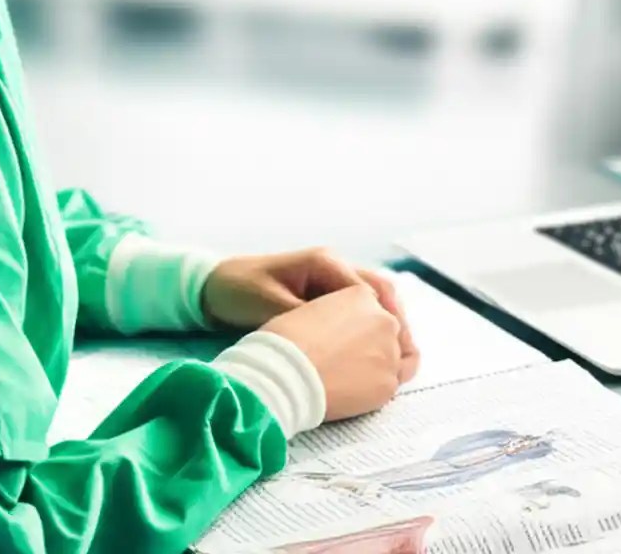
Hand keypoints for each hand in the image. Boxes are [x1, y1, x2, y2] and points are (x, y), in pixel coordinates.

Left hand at [202, 248, 419, 378]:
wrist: (214, 287)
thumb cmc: (238, 291)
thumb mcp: (269, 306)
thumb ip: (305, 319)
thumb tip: (338, 340)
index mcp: (324, 262)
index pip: (367, 288)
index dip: (383, 318)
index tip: (393, 346)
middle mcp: (334, 267)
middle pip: (381, 290)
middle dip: (396, 321)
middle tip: (406, 355)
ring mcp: (332, 281)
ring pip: (374, 300)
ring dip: (386, 325)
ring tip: (396, 357)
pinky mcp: (325, 297)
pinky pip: (358, 309)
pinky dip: (369, 328)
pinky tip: (372, 353)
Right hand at [262, 285, 404, 420]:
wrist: (284, 374)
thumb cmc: (284, 342)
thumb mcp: (308, 310)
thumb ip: (333, 314)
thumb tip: (338, 334)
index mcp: (361, 295)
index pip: (376, 308)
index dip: (367, 324)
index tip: (354, 339)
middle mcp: (383, 319)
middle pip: (391, 331)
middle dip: (378, 343)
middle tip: (357, 359)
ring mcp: (390, 351)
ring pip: (400, 357)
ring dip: (384, 363)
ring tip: (360, 376)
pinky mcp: (388, 383)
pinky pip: (395, 383)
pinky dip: (382, 385)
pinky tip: (364, 390)